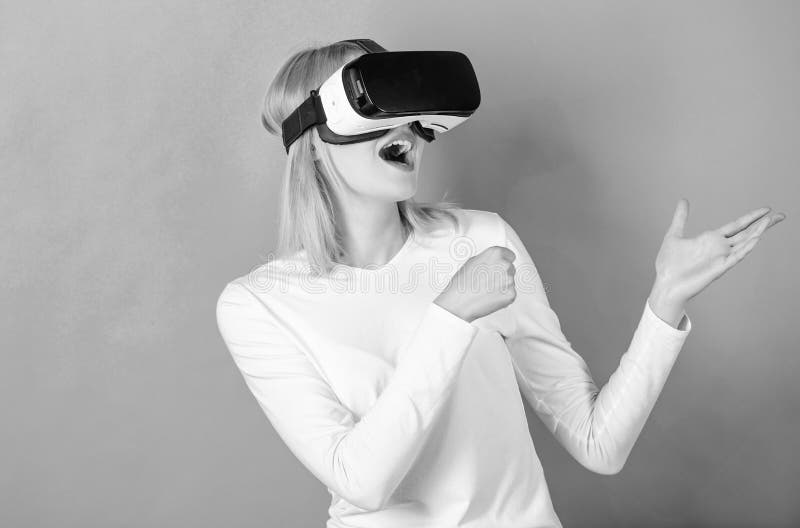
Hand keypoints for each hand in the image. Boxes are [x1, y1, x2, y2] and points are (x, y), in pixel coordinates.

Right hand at [435, 246, 516, 322]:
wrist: (459, 302)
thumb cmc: (462, 283)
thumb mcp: (472, 262)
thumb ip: (488, 259)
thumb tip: (494, 261)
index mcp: (495, 254)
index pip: (510, 255)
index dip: (503, 262)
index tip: (500, 267)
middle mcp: (504, 265)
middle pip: (510, 268)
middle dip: (502, 274)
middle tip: (489, 280)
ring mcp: (509, 280)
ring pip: (510, 282)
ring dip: (502, 285)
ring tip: (487, 289)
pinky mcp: (511, 294)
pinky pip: (510, 293)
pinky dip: (503, 296)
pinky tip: (490, 296)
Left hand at [652, 199, 785, 305]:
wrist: (665, 284)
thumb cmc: (669, 264)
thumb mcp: (674, 235)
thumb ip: (681, 218)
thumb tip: (684, 200)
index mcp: (711, 239)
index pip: (737, 225)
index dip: (751, 217)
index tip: (767, 209)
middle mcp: (719, 248)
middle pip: (746, 233)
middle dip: (763, 224)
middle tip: (781, 215)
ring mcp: (720, 258)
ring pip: (744, 243)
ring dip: (757, 233)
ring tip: (769, 222)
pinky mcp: (718, 269)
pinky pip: (735, 257)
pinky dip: (745, 249)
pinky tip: (755, 239)